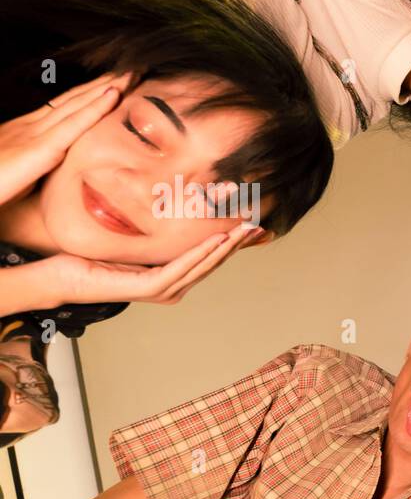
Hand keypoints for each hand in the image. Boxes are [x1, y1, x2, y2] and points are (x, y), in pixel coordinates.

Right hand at [0, 72, 131, 206]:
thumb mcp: (13, 177)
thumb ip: (33, 170)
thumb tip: (51, 172)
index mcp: (25, 134)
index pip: (65, 110)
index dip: (91, 95)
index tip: (117, 84)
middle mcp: (29, 128)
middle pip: (74, 101)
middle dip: (104, 84)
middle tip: (133, 70)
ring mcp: (32, 135)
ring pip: (78, 105)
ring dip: (107, 87)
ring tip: (133, 73)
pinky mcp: (37, 150)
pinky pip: (72, 125)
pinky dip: (95, 108)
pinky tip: (114, 95)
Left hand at [43, 226, 262, 305]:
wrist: (61, 277)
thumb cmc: (89, 261)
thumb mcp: (128, 243)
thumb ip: (150, 234)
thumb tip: (163, 209)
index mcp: (170, 277)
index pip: (208, 257)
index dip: (231, 242)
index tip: (252, 225)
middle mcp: (171, 287)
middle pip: (213, 262)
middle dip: (238, 244)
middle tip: (261, 227)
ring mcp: (162, 289)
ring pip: (203, 265)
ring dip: (227, 247)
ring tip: (246, 230)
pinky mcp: (149, 288)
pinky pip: (181, 268)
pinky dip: (201, 254)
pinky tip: (216, 240)